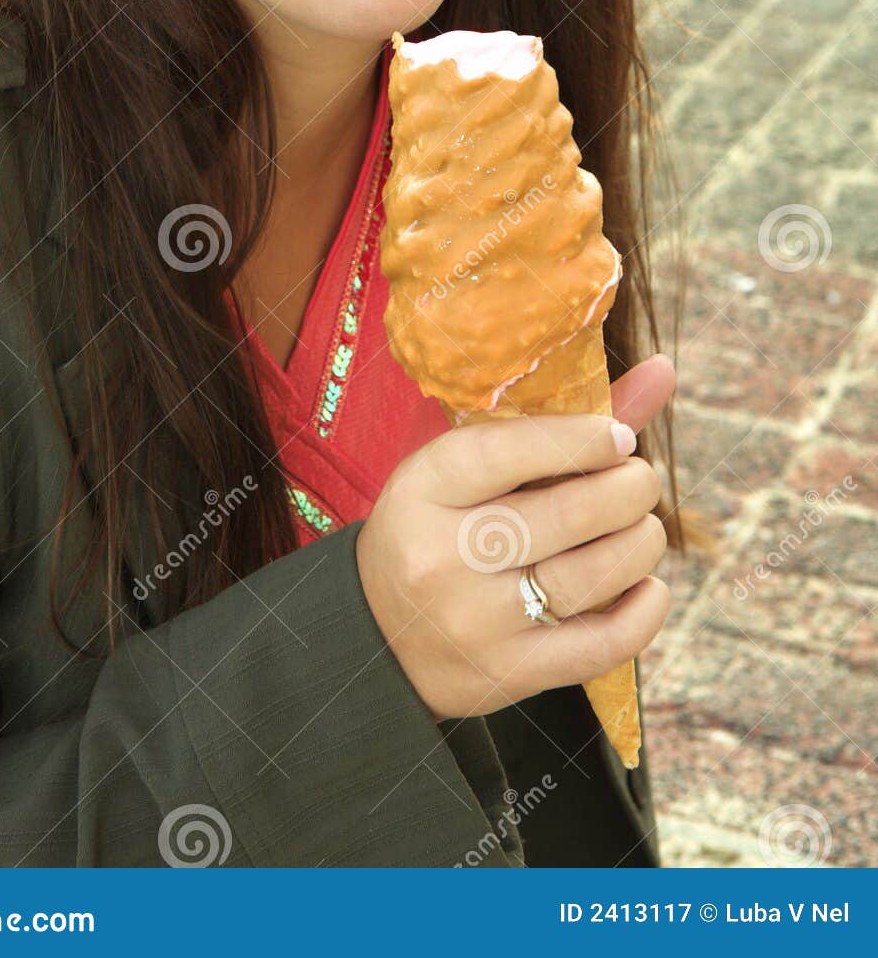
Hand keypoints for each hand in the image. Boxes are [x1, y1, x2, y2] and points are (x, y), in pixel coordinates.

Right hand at [355, 354, 673, 722]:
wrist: (379, 636)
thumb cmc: (441, 527)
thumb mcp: (470, 468)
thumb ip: (565, 424)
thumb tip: (664, 371)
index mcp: (424, 487)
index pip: (515, 449)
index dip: (584, 437)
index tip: (619, 438)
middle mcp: (443, 554)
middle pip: (569, 513)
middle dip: (630, 489)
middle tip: (639, 482)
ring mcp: (475, 621)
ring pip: (593, 576)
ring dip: (642, 543)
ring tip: (643, 530)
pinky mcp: (507, 674)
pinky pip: (601, 645)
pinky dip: (644, 611)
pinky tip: (646, 585)